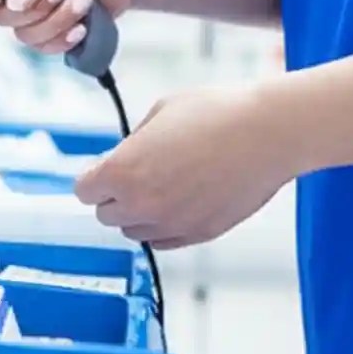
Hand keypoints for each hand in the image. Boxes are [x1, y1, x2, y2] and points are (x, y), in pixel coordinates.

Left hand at [74, 84, 300, 249]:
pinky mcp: (199, 234)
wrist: (267, 133)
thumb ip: (134, 142)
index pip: (85, 190)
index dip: (94, 177)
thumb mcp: (160, 112)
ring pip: (135, 232)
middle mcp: (142, 204)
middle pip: (106, 215)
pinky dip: (164, 225)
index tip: (103, 170)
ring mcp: (171, 224)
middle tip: (134, 175)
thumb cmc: (218, 114)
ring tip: (162, 186)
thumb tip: (128, 155)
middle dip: (114, 196)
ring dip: (139, 213)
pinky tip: (179, 201)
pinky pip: (165, 240)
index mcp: (123, 171)